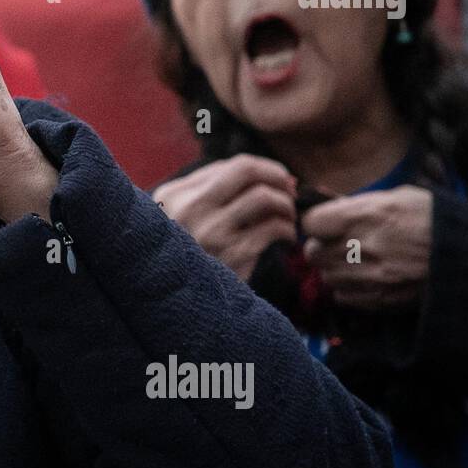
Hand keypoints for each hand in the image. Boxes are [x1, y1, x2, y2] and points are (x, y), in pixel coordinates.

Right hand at [152, 154, 298, 280]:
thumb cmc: (194, 253)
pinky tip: (286, 239)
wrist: (185, 302)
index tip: (282, 180)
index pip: (234, 166)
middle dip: (279, 178)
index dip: (268, 169)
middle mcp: (189, 209)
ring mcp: (208, 232)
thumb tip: (274, 174)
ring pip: (262, 198)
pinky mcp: (229, 256)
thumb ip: (217, 190)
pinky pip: (270, 229)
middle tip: (292, 193)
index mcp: (175, 195)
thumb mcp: (189, 216)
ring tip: (288, 218)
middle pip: (247, 172)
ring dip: (285, 205)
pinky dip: (286, 230)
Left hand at [301, 185, 432, 308]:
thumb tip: (332, 208)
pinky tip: (365, 278)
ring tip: (354, 261)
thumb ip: (361, 204)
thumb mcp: (400, 197)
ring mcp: (370, 277)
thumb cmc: (437, 220)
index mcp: (366, 215)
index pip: (310, 223)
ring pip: (326, 276)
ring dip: (334, 268)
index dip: (316, 222)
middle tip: (338, 243)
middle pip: (312, 252)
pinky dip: (348, 288)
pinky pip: (343, 297)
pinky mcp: (379, 301)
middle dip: (321, 246)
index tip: (325, 223)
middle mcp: (362, 247)